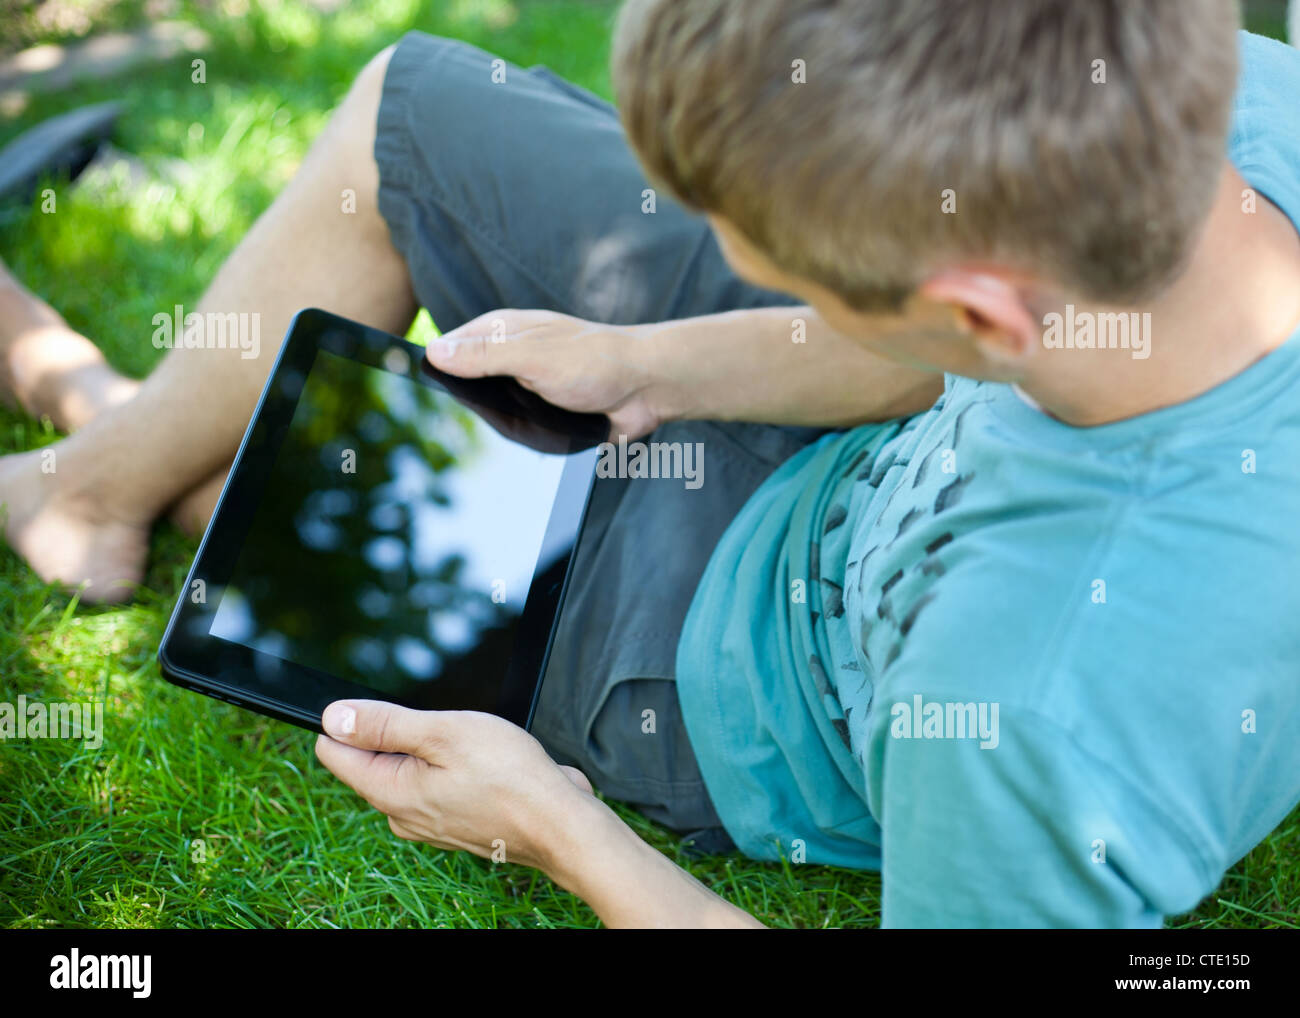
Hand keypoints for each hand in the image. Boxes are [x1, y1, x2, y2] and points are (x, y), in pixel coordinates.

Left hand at [314, 700, 594, 870]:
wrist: (561, 825)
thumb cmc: (512, 778)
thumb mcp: (444, 733)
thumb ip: (385, 725)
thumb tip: (332, 717)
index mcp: (390, 793)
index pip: (334, 752)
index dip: (351, 719)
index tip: (389, 709)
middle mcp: (401, 815)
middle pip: (372, 759)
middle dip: (401, 733)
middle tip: (446, 730)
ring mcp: (428, 823)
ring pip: (408, 770)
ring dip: (432, 749)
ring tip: (472, 748)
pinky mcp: (453, 823)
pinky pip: (436, 784)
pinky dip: (453, 767)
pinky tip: (484, 765)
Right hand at [427, 309, 665, 440]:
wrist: (648, 389)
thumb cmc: (597, 360)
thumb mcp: (534, 355)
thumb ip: (486, 355)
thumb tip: (435, 352)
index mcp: (502, 331)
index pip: (449, 347)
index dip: (434, 366)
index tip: (421, 387)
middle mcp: (509, 357)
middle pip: (466, 385)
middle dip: (470, 403)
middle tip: (488, 411)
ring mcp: (525, 386)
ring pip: (489, 413)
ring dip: (499, 424)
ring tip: (521, 423)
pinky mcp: (542, 413)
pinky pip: (516, 431)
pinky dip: (521, 437)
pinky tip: (529, 439)